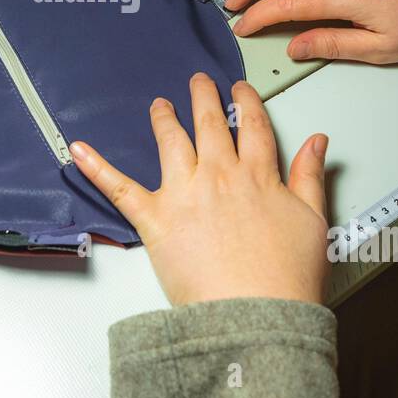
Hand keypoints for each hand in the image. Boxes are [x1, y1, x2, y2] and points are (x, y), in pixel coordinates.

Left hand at [70, 74, 329, 306]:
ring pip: (171, 141)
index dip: (246, 103)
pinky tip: (80, 150)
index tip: (240, 91)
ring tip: (159, 105)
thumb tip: (317, 142)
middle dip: (203, 97)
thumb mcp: (313, 222)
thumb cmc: (285, 281)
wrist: (256, 316)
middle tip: (199, 81)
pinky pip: (120, 187)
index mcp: (258, 176)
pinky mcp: (156, 219)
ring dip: (164, 118)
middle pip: (210, 123)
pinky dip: (97, 167)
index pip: (252, 126)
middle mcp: (219, 176)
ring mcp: (185, 194)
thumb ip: (310, 176)